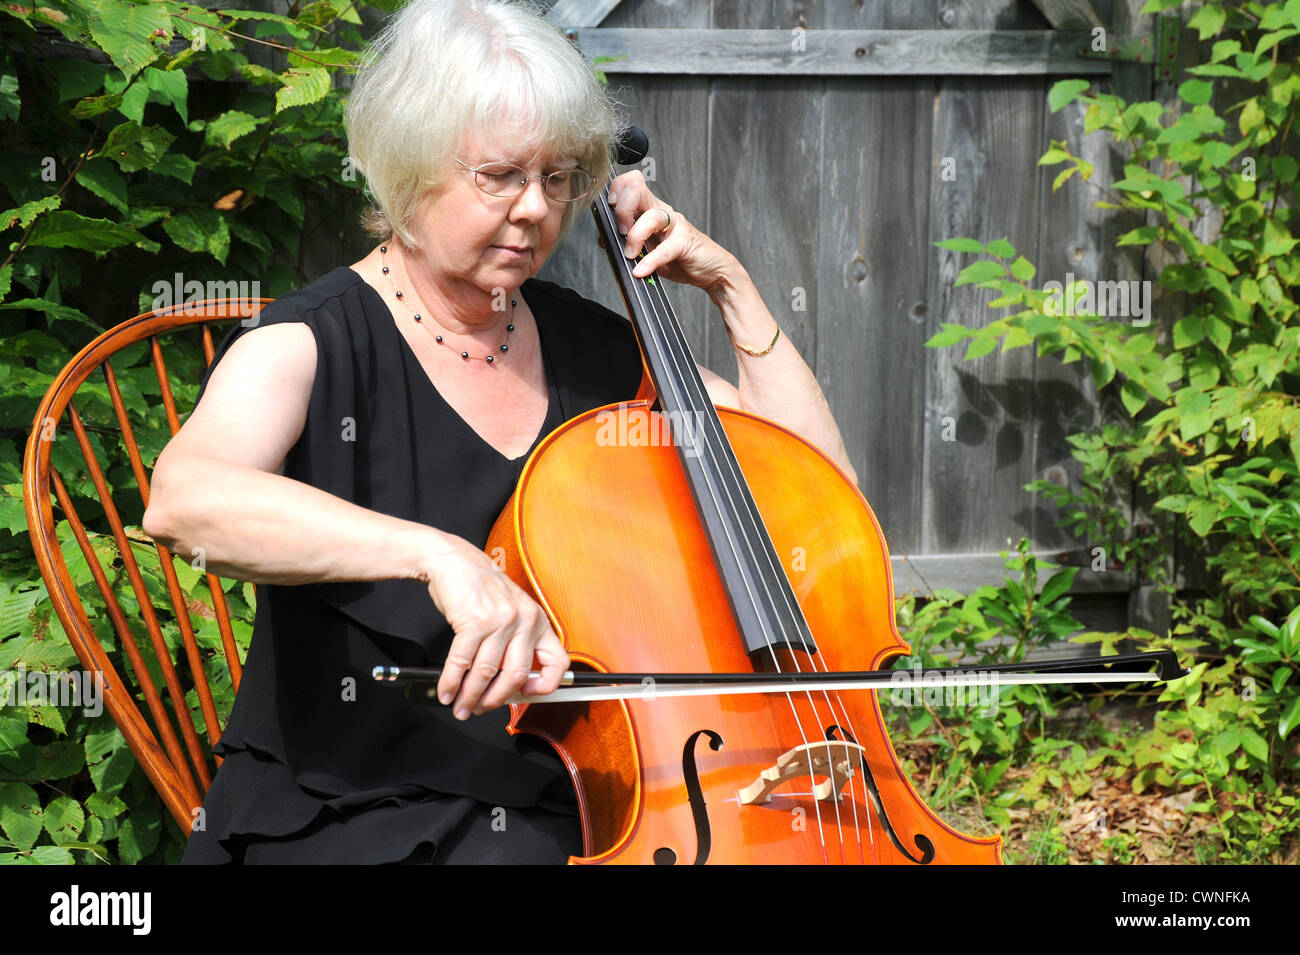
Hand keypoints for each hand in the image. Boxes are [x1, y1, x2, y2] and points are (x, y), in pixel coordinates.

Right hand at [420, 532, 567, 719]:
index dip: (546, 686)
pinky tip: (446, 690)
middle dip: (496, 700)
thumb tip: (514, 684)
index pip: (557, 662)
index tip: (527, 696)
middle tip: (481, 709)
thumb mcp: (511, 611)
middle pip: (515, 675)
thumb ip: (517, 642)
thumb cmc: (480, 589)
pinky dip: (451, 682)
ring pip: (486, 673)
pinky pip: (462, 662)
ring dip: (469, 696)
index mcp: (537, 621)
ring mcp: (499, 620)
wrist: (453, 560)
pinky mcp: (473, 621)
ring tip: (460, 706)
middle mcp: (523, 620)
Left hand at [606, 170, 737, 293]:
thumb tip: (604, 238)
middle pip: (636, 188)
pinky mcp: (685, 242)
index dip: (616, 191)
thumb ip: (627, 242)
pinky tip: (641, 270)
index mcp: (651, 209)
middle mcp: (662, 211)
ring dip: (634, 236)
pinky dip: (649, 261)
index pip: (630, 183)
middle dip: (621, 209)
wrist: (712, 270)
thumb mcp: (648, 249)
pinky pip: (664, 249)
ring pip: (650, 215)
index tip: (609, 211)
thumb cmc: (680, 258)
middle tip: (620, 231)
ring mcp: (675, 225)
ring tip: (631, 255)